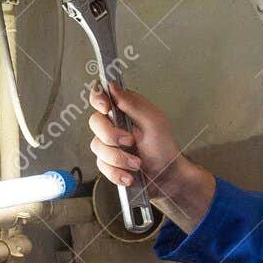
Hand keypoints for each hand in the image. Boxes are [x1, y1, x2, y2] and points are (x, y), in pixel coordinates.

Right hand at [88, 83, 213, 230]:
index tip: (106, 108)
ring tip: (137, 164)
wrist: (167, 175)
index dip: (98, 98)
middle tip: (130, 142)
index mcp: (124, 110)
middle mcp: (113, 125)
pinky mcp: (108, 163)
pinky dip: (117, 173)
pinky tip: (130, 176)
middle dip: (111, 135)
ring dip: (119, 158)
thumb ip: (133, 104)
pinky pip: (102, 166)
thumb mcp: (154, 122)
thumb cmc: (164, 146)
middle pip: (95, 122)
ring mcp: (109, 144)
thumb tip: (113, 87)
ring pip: (97, 147)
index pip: (100, 96)